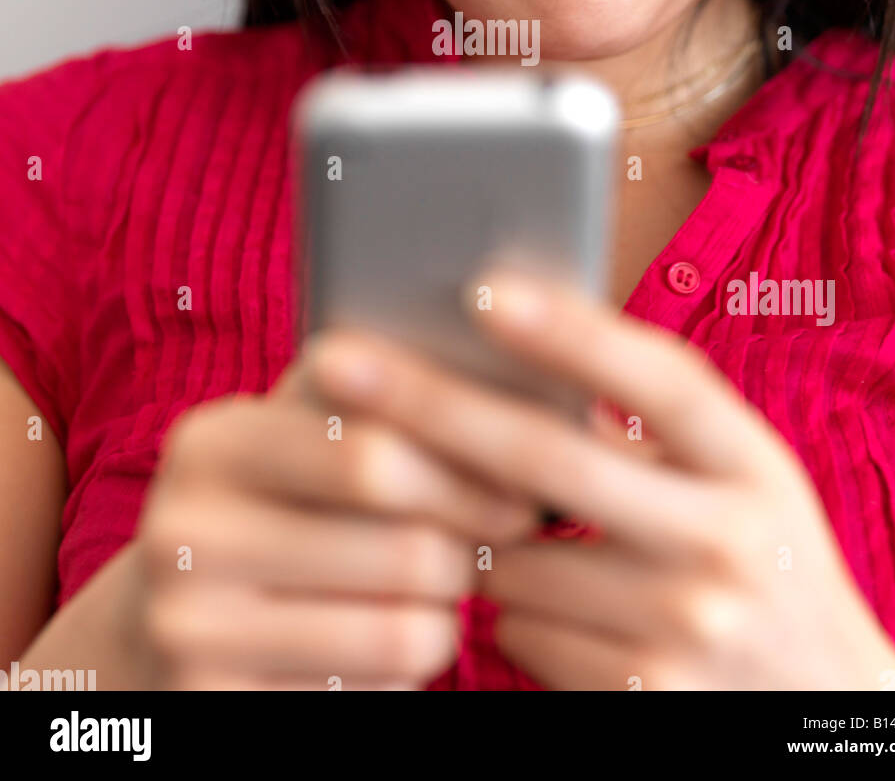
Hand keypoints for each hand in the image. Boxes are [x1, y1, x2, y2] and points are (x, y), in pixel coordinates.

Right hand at [131, 338, 537, 689]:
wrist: (171, 619)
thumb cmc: (286, 503)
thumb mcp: (308, 435)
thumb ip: (383, 397)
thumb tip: (516, 387)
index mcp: (214, 440)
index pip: (372, 446)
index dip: (466, 469)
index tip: (524, 483)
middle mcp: (185, 531)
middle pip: (405, 546)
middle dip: (468, 546)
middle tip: (486, 538)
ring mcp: (188, 627)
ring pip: (405, 630)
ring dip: (445, 615)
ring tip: (431, 590)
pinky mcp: (216, 705)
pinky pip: (378, 692)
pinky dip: (405, 671)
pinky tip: (381, 640)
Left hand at [311, 267, 894, 690]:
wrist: (825, 709)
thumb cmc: (762, 562)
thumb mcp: (742, 480)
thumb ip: (656, 427)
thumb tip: (521, 352)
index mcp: (753, 466)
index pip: (660, 381)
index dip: (570, 332)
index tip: (481, 289)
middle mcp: (725, 544)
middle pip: (548, 459)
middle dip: (427, 402)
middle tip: (337, 359)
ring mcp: (683, 630)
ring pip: (511, 561)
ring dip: (490, 543)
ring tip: (550, 548)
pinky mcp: (637, 700)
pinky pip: (520, 636)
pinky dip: (520, 618)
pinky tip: (578, 620)